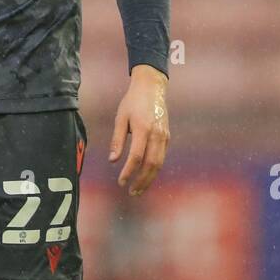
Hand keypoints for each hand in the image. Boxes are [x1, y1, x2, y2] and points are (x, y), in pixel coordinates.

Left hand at [109, 65, 169, 195]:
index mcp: (143, 129)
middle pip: (151, 164)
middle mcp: (156, 134)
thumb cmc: (132, 102)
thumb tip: (112, 161)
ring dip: (149, 178)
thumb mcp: (120, 118)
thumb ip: (117, 140)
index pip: (136, 157)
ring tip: (139, 189)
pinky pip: (161, 157)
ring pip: (159, 163)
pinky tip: (145, 175)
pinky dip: (154, 169)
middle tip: (132, 192)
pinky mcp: (167, 136)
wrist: (152, 87)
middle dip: (141, 181)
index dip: (128, 172)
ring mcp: (164, 136)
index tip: (120, 182)